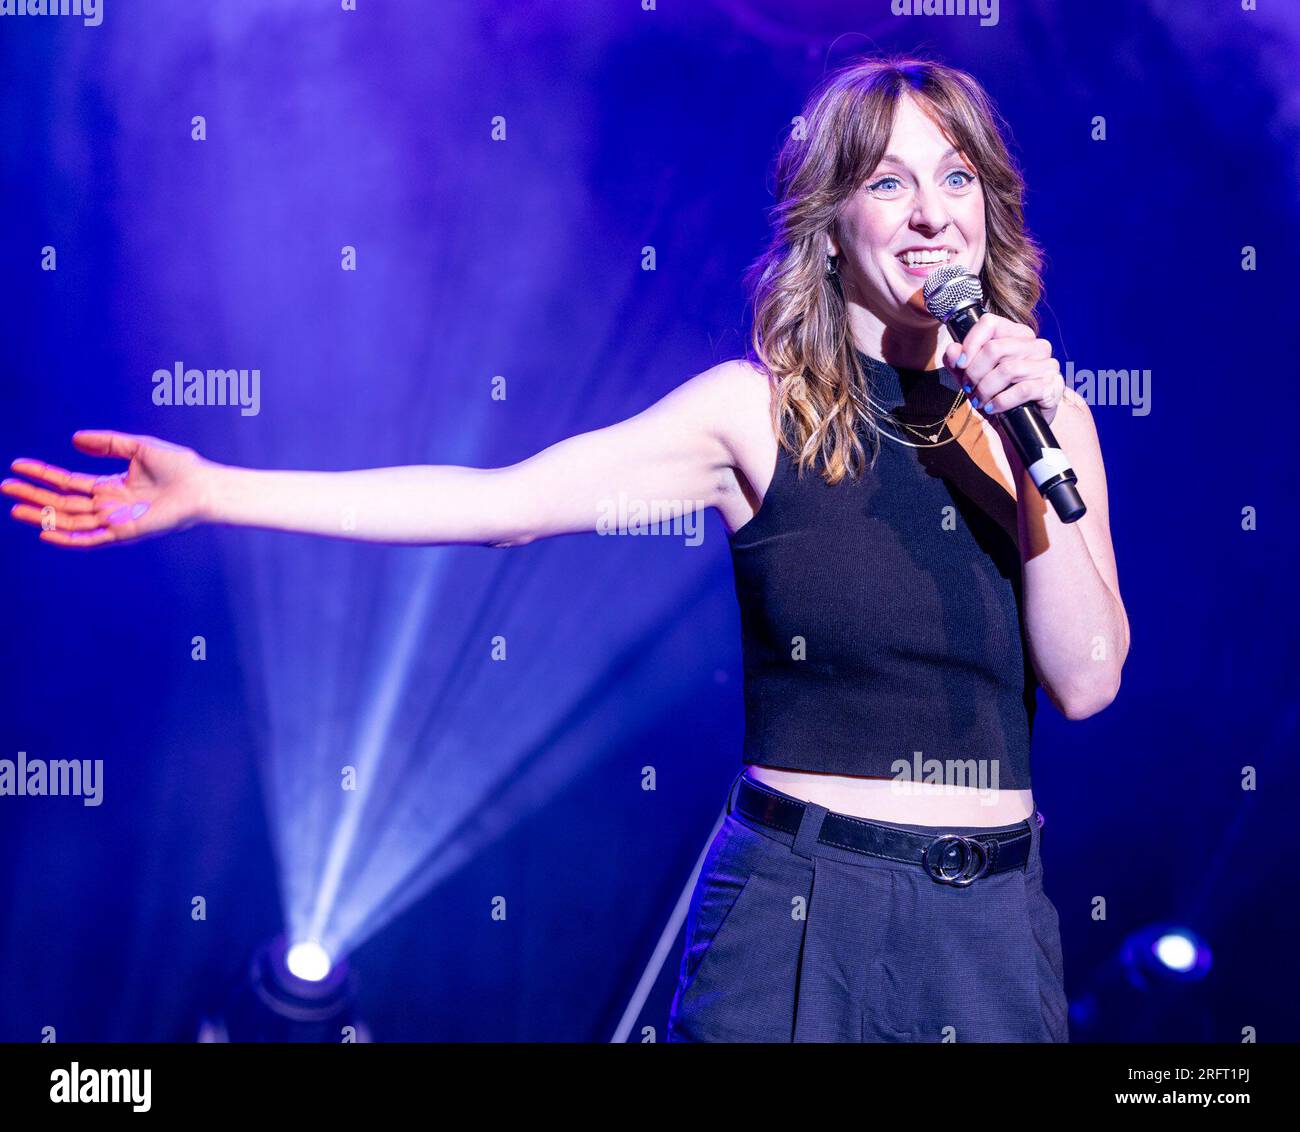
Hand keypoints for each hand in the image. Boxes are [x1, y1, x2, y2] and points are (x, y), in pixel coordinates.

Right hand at [3, 430, 212, 548]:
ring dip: (41, 515)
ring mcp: (115, 520)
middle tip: (5, 487)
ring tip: (14, 508)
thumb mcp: (137, 447)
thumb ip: (106, 443)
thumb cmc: (179, 467)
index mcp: (111, 486)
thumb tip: (73, 440)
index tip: (18, 466)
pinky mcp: (124, 533)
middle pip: (63, 502)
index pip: (68, 482)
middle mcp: (109, 505)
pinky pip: (91, 539)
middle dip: (33, 495)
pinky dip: (68, 537)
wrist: (202, 486)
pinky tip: (45, 531)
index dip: (43, 474)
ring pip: (70, 520)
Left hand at [942, 313, 1063, 428]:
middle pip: (995, 348)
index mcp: (1018, 334)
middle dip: (975, 372)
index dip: (970, 343)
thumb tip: (952, 350)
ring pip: (1007, 369)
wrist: (1021, 424)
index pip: (990, 323)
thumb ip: (959, 364)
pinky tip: (992, 408)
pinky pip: (1022, 390)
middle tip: (969, 388)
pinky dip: (1001, 401)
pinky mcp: (1053, 386)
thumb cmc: (997, 395)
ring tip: (979, 401)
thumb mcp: (973, 378)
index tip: (960, 364)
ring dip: (986, 389)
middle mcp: (1037, 345)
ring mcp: (1048, 364)